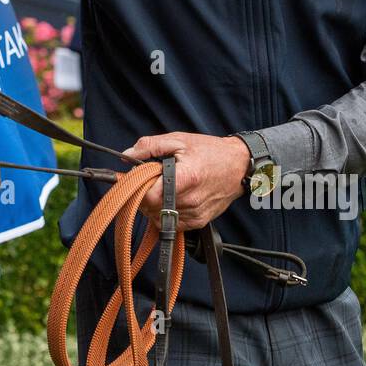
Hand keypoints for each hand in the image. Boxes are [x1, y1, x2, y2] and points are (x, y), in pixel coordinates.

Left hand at [122, 132, 250, 230]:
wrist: (239, 165)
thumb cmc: (210, 151)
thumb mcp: (179, 140)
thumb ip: (150, 146)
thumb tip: (127, 154)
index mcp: (186, 178)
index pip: (150, 196)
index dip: (139, 188)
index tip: (138, 178)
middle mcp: (191, 200)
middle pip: (152, 208)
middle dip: (144, 195)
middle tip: (150, 181)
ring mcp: (196, 213)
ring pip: (160, 218)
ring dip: (154, 205)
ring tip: (162, 189)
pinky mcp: (199, 221)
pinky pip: (172, 224)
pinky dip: (165, 214)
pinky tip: (170, 199)